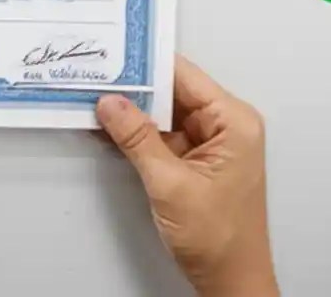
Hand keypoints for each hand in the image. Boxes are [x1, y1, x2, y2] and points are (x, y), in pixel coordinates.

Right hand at [96, 56, 277, 296]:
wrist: (230, 282)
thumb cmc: (220, 240)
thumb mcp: (170, 185)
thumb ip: (137, 139)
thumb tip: (112, 103)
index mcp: (234, 122)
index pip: (185, 77)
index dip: (148, 66)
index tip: (116, 56)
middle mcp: (226, 126)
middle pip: (173, 92)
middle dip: (135, 89)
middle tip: (97, 80)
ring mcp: (211, 143)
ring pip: (165, 114)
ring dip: (134, 113)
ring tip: (97, 103)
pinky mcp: (196, 160)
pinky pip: (164, 135)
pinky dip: (139, 135)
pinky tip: (113, 130)